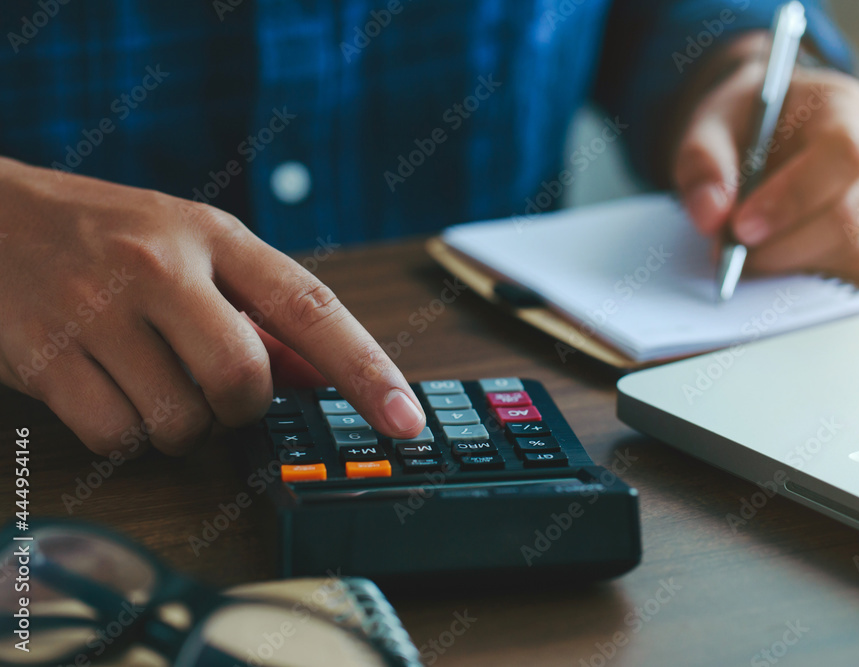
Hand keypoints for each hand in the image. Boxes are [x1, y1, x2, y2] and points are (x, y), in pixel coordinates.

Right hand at [0, 157, 424, 456]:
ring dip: (176, 424)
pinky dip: (119, 431)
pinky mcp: (44, 353)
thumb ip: (254, 312)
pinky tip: (98, 385)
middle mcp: (161, 266)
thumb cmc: (103, 235)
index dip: (367, 370)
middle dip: (239, 407)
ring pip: (181, 421)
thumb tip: (317, 378)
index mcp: (213, 234)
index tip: (406, 419)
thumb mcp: (188, 247)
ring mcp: (98, 308)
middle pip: (245, 380)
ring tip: (142, 376)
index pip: (310, 308)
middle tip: (210, 386)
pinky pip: (116, 435)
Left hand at [670, 34, 858, 298]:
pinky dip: (816, 286)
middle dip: (781, 246)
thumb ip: (704, 163)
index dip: (794, 197)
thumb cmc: (746, 127)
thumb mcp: (711, 126)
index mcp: (849, 109)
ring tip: (747, 259)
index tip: (741, 226)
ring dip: (793, 267)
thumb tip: (710, 216)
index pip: (845, 153)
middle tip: (731, 252)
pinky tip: (777, 272)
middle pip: (850, 216)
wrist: (767, 135)